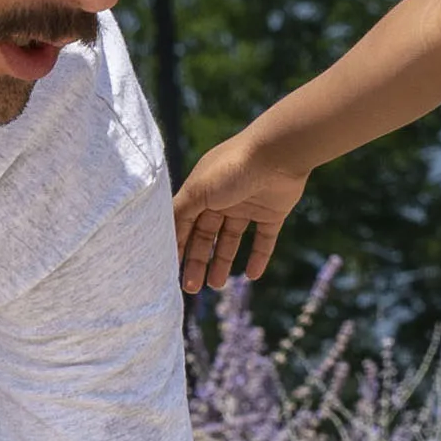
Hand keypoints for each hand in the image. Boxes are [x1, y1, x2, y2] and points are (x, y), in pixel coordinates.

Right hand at [172, 131, 310, 294]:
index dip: (178, 246)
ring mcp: (248, 205)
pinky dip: (259, 257)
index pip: (185, 223)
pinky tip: (252, 276)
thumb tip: (162, 234)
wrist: (278, 153)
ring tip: (216, 285)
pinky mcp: (273, 212)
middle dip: (198, 261)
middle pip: (206, 235)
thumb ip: (179, 213)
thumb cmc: (232, 169)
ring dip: (223, 262)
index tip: (170, 271)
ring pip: (232, 240)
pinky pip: (264, 239)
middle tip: (192, 288)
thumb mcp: (197, 191)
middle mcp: (222, 198)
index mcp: (202, 190)